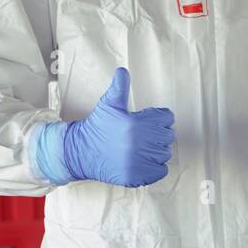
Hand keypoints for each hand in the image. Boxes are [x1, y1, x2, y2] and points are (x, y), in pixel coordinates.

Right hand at [36, 68, 175, 185]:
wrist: (80, 152)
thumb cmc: (96, 127)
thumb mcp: (108, 104)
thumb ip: (119, 87)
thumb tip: (122, 71)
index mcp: (136, 124)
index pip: (167, 118)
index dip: (159, 118)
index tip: (148, 121)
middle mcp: (139, 143)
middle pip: (167, 136)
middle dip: (158, 134)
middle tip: (143, 135)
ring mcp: (138, 161)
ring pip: (164, 153)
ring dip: (157, 150)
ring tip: (142, 147)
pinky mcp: (137, 175)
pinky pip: (160, 171)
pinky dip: (155, 167)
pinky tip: (143, 160)